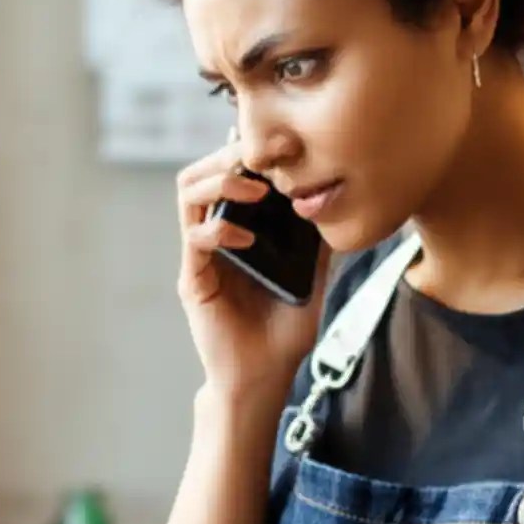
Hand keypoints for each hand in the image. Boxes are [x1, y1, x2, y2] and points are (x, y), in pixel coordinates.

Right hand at [174, 140, 330, 394]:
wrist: (263, 378)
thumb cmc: (284, 332)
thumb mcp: (312, 277)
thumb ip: (316, 241)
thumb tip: (336, 200)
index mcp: (235, 231)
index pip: (226, 174)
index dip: (243, 151)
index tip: (278, 144)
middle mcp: (211, 237)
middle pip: (198, 174)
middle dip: (227, 155)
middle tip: (262, 157)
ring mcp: (200, 257)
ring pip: (188, 195)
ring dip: (220, 181)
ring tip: (255, 189)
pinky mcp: (194, 281)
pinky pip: (196, 239)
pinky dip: (220, 228)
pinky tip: (247, 238)